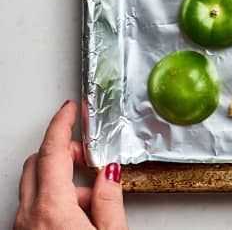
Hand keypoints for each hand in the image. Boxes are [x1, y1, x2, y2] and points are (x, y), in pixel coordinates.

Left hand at [14, 101, 126, 229]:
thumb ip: (110, 200)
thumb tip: (110, 173)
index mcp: (53, 208)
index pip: (52, 152)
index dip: (61, 125)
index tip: (69, 109)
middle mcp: (31, 215)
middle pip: (37, 163)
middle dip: (62, 150)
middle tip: (87, 153)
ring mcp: (25, 227)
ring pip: (35, 184)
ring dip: (60, 178)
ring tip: (92, 193)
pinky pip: (35, 205)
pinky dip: (55, 197)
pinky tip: (80, 211)